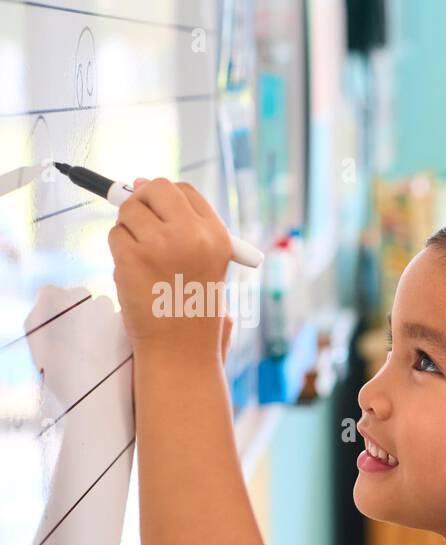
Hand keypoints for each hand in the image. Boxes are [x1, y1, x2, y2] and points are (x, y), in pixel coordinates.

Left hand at [107, 177, 232, 357]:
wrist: (182, 348)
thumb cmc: (193, 308)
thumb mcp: (207, 263)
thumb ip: (182, 225)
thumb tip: (139, 182)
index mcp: (216, 236)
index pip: (185, 191)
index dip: (166, 199)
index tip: (157, 212)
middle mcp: (191, 235)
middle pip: (156, 189)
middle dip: (143, 200)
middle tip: (141, 225)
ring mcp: (160, 244)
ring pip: (129, 211)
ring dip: (129, 229)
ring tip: (144, 260)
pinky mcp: (132, 257)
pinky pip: (115, 235)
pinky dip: (120, 251)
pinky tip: (135, 274)